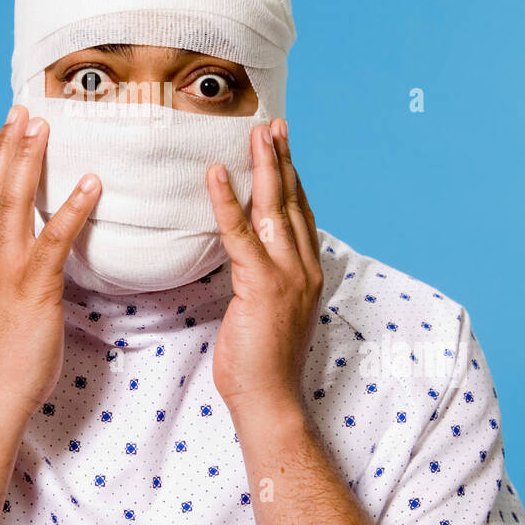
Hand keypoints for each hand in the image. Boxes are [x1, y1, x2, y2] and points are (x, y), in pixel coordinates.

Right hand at [0, 104, 100, 421]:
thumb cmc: (2, 359)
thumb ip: (8, 275)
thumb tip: (27, 255)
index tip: (9, 128)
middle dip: (9, 146)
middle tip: (23, 110)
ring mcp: (6, 272)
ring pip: (17, 204)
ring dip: (31, 162)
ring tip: (44, 127)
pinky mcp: (33, 289)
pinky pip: (54, 240)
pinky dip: (73, 209)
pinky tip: (91, 184)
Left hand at [205, 118, 322, 417]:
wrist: (270, 400)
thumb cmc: (259, 362)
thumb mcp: (264, 309)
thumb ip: (261, 277)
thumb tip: (243, 255)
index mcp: (308, 272)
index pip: (300, 214)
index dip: (291, 177)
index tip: (282, 145)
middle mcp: (305, 267)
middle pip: (293, 201)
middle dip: (282, 160)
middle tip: (273, 125)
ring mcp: (289, 275)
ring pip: (275, 208)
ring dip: (264, 167)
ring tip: (254, 133)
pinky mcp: (264, 285)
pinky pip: (241, 233)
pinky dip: (227, 200)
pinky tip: (216, 173)